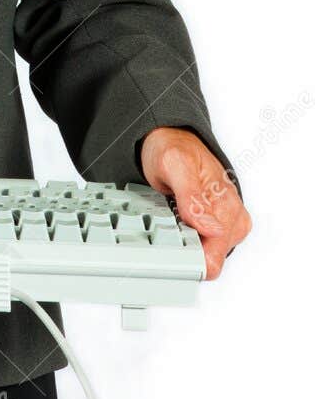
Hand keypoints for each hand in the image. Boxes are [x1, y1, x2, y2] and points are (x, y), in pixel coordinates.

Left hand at [139, 126, 251, 279]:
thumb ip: (191, 196)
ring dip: (184, 242)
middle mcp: (232, 219)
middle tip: (167, 220)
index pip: (213, 258)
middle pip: (208, 261)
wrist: (171, 136)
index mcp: (227, 207)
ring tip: (171, 216)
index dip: (186, 257)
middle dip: (184, 248)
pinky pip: (200, 245)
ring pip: (204, 256)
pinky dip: (185, 237)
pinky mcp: (217, 225)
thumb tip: (210, 228)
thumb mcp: (174, 163)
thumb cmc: (174, 148)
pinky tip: (176, 220)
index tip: (167, 245)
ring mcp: (226, 224)